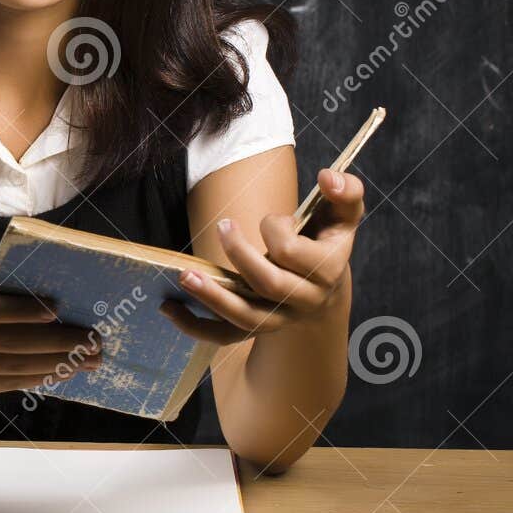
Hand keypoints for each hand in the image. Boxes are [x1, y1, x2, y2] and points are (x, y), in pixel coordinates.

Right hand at [0, 275, 103, 396]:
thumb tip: (49, 294)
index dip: (22, 311)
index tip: (58, 310)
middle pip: (7, 342)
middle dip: (56, 342)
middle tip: (92, 340)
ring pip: (10, 367)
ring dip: (54, 364)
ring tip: (87, 360)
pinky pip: (3, 384)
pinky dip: (36, 378)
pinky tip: (60, 372)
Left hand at [161, 168, 363, 344]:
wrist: (324, 286)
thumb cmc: (325, 240)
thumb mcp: (342, 215)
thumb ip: (344, 191)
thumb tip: (327, 176)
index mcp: (327, 270)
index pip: (292, 251)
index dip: (275, 228)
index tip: (272, 220)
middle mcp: (304, 300)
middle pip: (268, 283)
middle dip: (240, 253)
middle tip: (222, 226)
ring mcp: (279, 319)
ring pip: (244, 317)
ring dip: (212, 296)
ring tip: (185, 275)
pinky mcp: (255, 330)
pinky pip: (222, 336)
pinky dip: (194, 326)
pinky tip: (168, 308)